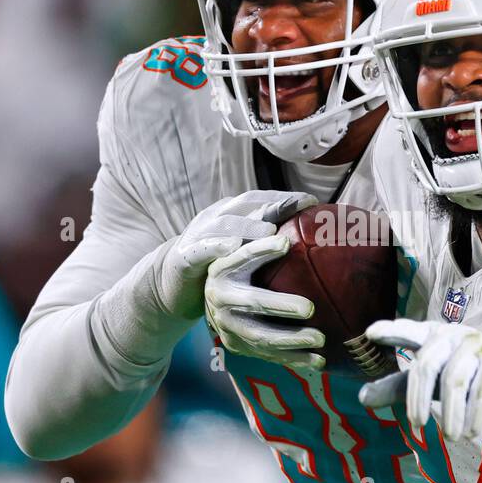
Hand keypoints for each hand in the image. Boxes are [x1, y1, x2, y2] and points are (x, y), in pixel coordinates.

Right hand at [153, 190, 316, 319]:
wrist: (169, 284)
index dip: (286, 198)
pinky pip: (200, 249)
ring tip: (273, 234)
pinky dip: (215, 245)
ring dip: (250, 227)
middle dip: (275, 206)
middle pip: (248, 207)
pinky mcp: (184, 256)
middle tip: (300, 209)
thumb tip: (309, 247)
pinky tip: (231, 246)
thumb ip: (266, 243)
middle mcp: (216, 219)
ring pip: (226, 225)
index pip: (261, 200)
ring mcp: (199, 235)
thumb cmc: (217, 269)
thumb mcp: (242, 252)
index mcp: (232, 214)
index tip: (312, 202)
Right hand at [204, 235, 325, 369]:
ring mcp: (226, 324)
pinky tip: (319, 361)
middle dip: (281, 306)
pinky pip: (266, 355)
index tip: (284, 242)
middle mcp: (219, 295)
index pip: (242, 257)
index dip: (261, 250)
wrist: (201, 297)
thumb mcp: (242, 247)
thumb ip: (267, 227)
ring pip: (260, 334)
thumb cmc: (237, 264)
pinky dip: (293, 360)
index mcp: (224, 266)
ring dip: (291, 340)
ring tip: (320, 338)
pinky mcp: (235, 345)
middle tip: (309, 307)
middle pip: (253, 302)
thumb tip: (313, 203)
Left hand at [358, 319, 481, 440]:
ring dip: (451, 414)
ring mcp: (476, 348)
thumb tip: (360, 398)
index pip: (408, 331)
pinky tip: (471, 431)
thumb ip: (397, 387)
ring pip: (455, 381)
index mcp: (432, 336)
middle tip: (416, 425)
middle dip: (419, 399)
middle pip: (427, 364)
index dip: (391, 331)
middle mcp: (452, 336)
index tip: (370, 333)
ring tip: (450, 437)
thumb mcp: (429, 379)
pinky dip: (475, 414)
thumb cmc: (463, 371)